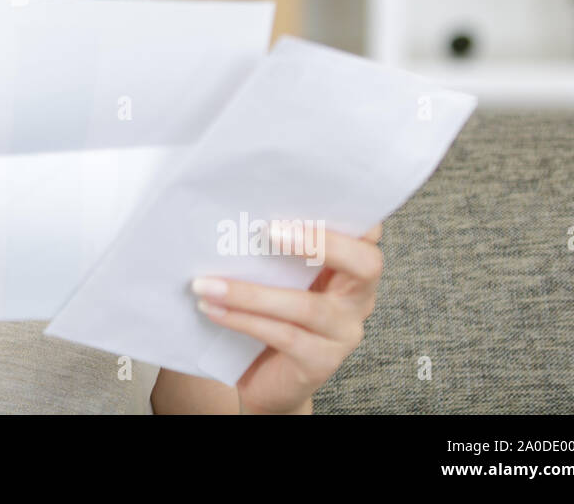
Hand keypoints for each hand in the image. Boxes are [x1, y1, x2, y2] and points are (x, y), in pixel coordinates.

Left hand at [190, 222, 383, 414]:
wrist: (265, 378)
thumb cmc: (270, 314)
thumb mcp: (277, 276)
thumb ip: (275, 250)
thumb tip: (234, 213)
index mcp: (351, 269)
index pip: (368, 234)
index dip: (351, 213)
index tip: (308, 195)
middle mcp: (357, 298)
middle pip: (364, 264)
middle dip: (319, 243)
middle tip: (269, 230)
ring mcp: (343, 333)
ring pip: (305, 305)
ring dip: (250, 293)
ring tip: (205, 282)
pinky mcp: (320, 362)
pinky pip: (282, 335)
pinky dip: (241, 318)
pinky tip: (212, 307)